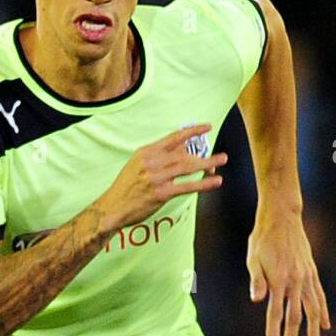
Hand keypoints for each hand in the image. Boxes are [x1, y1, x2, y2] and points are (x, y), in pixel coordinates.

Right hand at [100, 124, 226, 229]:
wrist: (112, 207)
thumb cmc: (126, 188)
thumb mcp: (137, 165)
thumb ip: (157, 158)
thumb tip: (182, 153)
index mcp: (147, 152)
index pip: (174, 138)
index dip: (192, 132)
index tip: (207, 127)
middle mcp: (153, 162)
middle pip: (184, 153)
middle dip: (203, 153)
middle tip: (220, 156)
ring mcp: (157, 177)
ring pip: (188, 167)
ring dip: (208, 163)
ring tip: (222, 159)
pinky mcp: (161, 193)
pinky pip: (187, 186)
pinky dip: (204, 184)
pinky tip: (216, 181)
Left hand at [246, 206, 330, 335]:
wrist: (282, 218)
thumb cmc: (262, 239)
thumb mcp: (253, 258)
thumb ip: (257, 280)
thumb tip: (257, 300)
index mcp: (278, 280)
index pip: (275, 313)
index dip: (274, 332)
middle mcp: (295, 281)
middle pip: (295, 316)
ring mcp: (306, 277)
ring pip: (312, 309)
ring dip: (313, 329)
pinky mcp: (311, 272)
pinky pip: (319, 296)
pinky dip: (323, 311)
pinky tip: (325, 324)